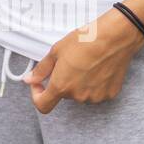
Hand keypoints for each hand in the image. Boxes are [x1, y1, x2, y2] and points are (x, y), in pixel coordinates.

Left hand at [26, 9, 143, 114]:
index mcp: (61, 86)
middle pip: (63, 94)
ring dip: (78, 83)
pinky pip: (95, 92)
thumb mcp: (56, 51)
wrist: (114, 38)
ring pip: (80, 93)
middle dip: (62, 81)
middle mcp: (78, 96)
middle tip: (68, 62)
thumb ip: (41, 69)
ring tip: (85, 63)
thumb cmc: (85, 41)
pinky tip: (97, 68)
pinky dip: (93, 84)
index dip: (37, 95)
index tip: (39, 84)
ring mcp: (95, 97)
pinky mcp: (109, 94)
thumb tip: (29, 79)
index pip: (43, 105)